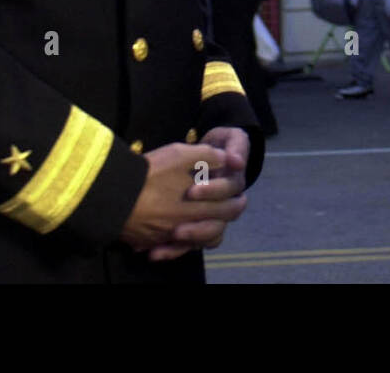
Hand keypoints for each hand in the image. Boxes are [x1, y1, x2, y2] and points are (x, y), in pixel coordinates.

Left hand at [145, 127, 249, 261]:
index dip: (211, 193)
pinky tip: (152, 251)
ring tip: (162, 247)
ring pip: (202, 240)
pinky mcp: (193, 226)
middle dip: (197, 228)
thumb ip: (235, 147)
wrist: (203, 152)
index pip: (227, 196)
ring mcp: (209, 218)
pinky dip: (170, 249)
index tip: (191, 191)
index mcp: (232, 186)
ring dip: (184, 244)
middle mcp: (224, 206)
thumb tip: (238, 163)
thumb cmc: (221, 144)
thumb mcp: (230, 139)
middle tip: (176, 230)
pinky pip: (185, 245)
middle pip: (217, 226)